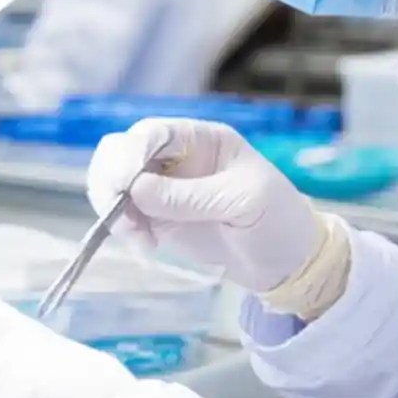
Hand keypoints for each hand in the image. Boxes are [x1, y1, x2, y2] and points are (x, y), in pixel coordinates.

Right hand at [87, 118, 318, 292]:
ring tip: (138, 237)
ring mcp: (160, 188)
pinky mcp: (154, 217)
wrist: (286, 264)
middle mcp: (173, 158)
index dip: (130, 153)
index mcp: (200, 139)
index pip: (150, 133)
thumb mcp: (244, 201)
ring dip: (112, 208)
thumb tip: (135, 190)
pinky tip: (146, 245)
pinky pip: (120, 214)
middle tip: (118, 213)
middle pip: (120, 153)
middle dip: (111, 179)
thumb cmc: (278, 220)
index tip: (125, 183)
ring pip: (112, 183)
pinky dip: (122, 228)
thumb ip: (190, 196)